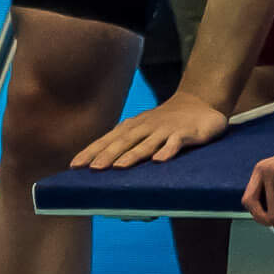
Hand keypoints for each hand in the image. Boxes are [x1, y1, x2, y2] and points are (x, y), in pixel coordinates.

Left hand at [72, 87, 226, 170]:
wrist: (199, 103)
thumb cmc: (165, 122)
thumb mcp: (143, 130)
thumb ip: (126, 145)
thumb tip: (102, 167)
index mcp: (132, 127)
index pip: (108, 140)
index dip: (91, 152)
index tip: (74, 165)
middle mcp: (146, 127)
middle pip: (123, 142)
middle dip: (106, 155)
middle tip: (91, 170)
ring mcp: (165, 129)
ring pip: (147, 143)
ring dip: (132, 155)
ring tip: (118, 167)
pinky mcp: (186, 133)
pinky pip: (176, 143)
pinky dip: (167, 151)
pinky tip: (159, 161)